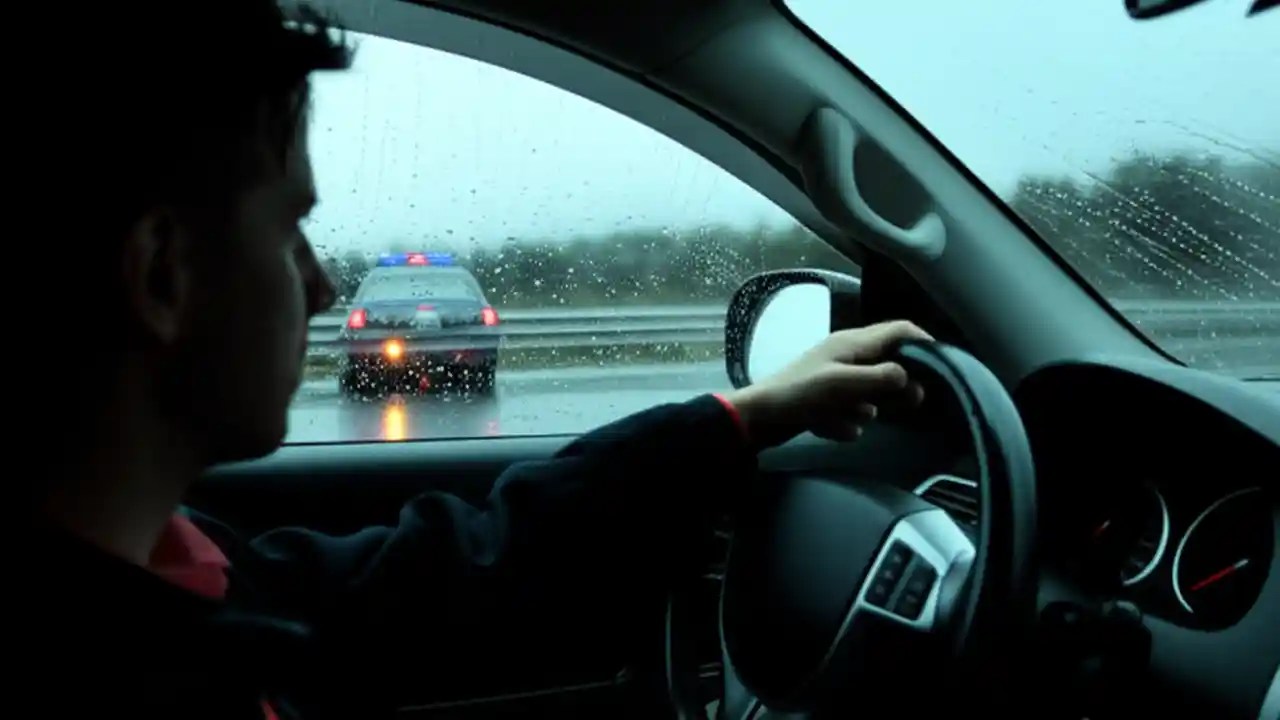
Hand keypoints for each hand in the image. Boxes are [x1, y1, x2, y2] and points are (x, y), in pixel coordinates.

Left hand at [724, 320, 932, 448]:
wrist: (758, 419)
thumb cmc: (798, 395)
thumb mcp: (842, 384)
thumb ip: (879, 378)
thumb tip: (909, 376)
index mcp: (851, 343)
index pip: (899, 330)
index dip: (924, 343)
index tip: (943, 367)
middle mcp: (846, 356)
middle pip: (890, 364)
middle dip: (899, 385)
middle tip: (909, 403)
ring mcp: (835, 378)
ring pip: (870, 393)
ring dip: (866, 408)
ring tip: (852, 416)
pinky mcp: (825, 401)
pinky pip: (849, 412)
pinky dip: (843, 421)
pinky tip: (828, 427)